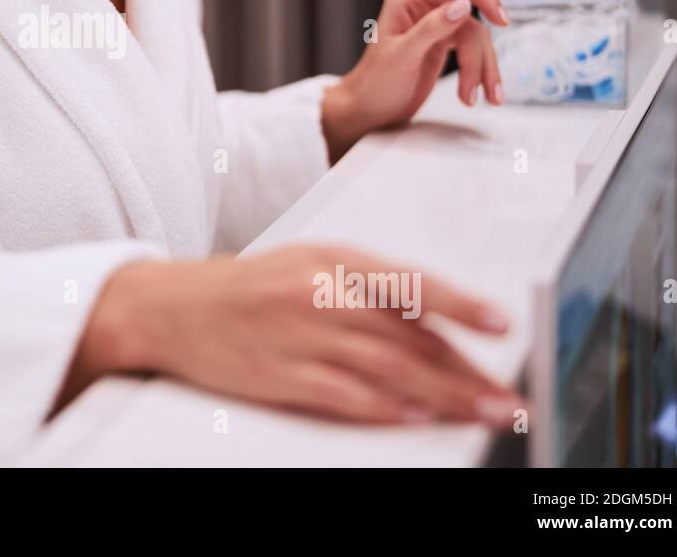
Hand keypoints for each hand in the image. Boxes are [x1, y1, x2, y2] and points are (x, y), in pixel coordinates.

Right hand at [64, 246, 523, 426]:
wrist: (172, 306)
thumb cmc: (248, 287)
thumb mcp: (309, 264)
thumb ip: (368, 287)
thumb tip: (434, 320)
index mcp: (332, 259)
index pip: (410, 282)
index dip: (461, 304)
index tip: (502, 323)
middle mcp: (319, 293)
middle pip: (407, 336)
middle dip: (465, 370)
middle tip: (504, 394)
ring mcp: (298, 335)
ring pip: (386, 367)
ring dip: (440, 395)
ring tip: (479, 411)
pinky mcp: (278, 374)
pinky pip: (341, 394)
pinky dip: (381, 407)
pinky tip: (411, 417)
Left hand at [322, 0, 509, 160]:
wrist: (369, 109)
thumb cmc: (375, 83)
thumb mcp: (403, 55)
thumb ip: (431, 28)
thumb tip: (462, 5)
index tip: (500, 19)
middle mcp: (424, 5)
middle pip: (472, 14)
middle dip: (480, 51)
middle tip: (486, 82)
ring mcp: (436, 23)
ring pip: (476, 36)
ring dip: (480, 69)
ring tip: (473, 98)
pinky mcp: (444, 42)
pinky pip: (473, 50)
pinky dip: (478, 72)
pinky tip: (475, 94)